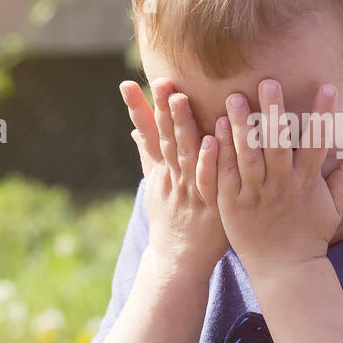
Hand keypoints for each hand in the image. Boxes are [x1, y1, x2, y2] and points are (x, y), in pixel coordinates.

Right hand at [120, 79, 227, 278]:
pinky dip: (208, 161)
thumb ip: (149, 155)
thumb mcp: (156, 186)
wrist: (178, 261)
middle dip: (162, 109)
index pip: (151, 133)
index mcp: (163, 170)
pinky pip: (208, 181)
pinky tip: (212, 140)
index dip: (142, 108)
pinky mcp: (209, 205)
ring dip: (183, 126)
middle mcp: (173, 177)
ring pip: (185, 154)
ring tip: (181, 98)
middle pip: (166, 138)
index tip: (130, 83)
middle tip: (160, 81)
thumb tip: (135, 127)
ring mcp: (190, 191)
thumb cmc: (171, 219)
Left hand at [215, 78, 342, 277]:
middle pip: (278, 143)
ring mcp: (255, 194)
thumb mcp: (334, 208)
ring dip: (242, 125)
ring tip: (235, 97)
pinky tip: (215, 128)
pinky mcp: (232, 202)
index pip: (317, 142)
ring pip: (248, 155)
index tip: (328, 87)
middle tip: (268, 82)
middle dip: (274, 112)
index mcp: (307, 182)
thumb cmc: (310, 234)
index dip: (323, 115)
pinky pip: (226, 173)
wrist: (284, 269)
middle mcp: (281, 185)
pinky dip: (222, 152)